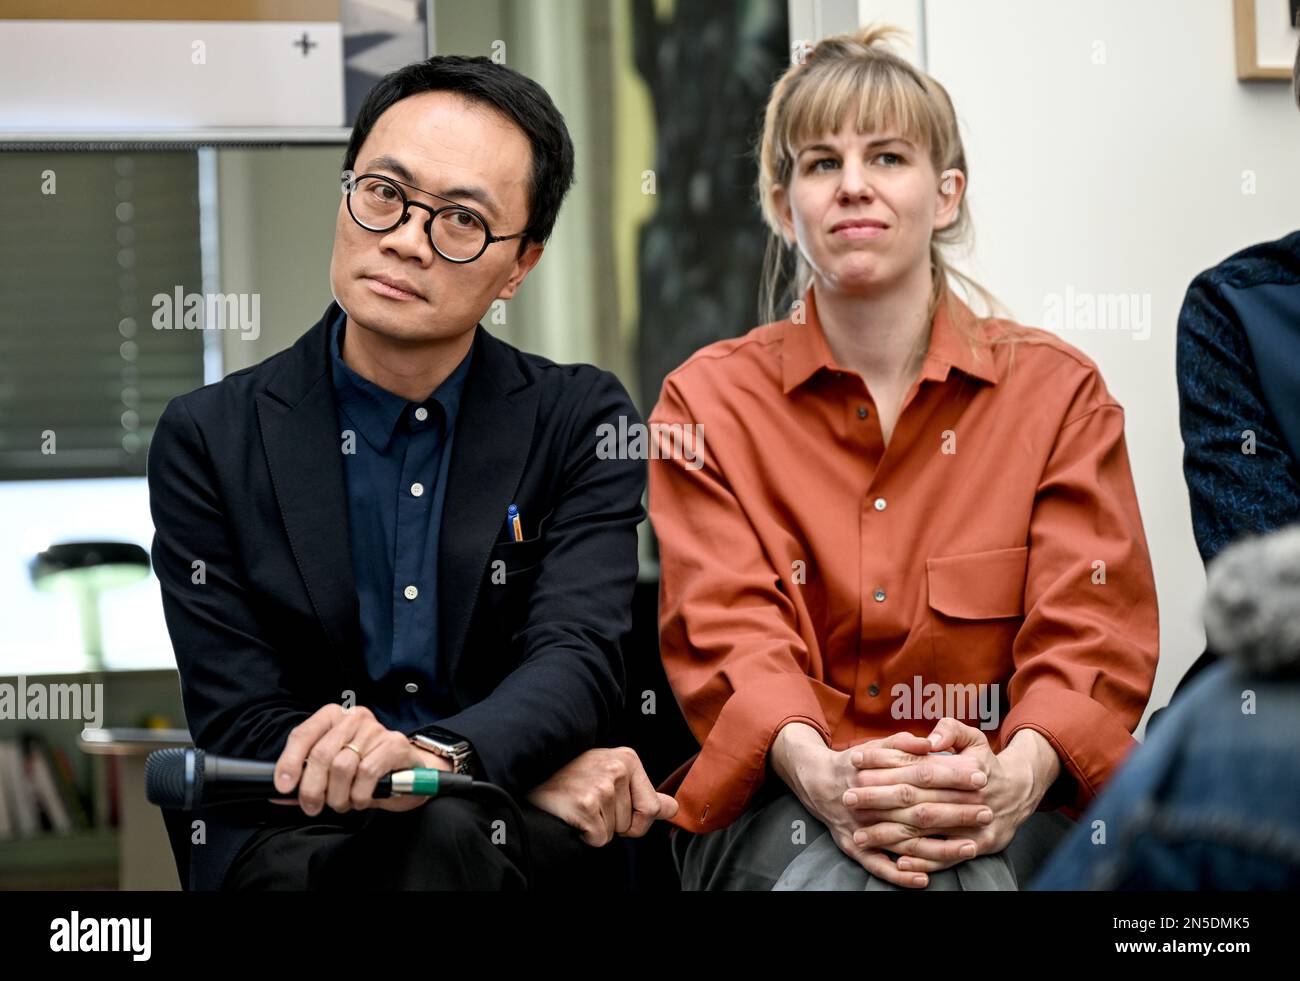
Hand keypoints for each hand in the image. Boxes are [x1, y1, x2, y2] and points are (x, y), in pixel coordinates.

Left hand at [270, 704, 453, 815]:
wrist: (410, 771)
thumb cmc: (366, 769)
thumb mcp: (332, 772)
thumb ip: (308, 779)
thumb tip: (279, 794)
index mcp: (333, 716)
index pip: (303, 735)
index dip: (289, 763)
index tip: (283, 788)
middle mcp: (354, 717)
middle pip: (321, 754)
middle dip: (312, 788)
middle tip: (313, 807)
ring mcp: (376, 729)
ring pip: (342, 767)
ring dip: (338, 796)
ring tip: (343, 803)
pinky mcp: (395, 744)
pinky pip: (367, 773)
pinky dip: (359, 794)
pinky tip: (361, 798)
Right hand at [525, 746, 678, 846]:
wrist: (531, 775)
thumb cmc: (571, 778)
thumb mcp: (611, 775)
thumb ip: (644, 793)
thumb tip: (673, 809)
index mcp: (627, 759)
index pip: (652, 808)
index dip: (636, 819)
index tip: (616, 808)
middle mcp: (617, 769)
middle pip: (633, 824)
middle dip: (613, 824)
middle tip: (590, 804)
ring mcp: (602, 786)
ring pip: (614, 833)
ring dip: (597, 829)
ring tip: (579, 806)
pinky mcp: (585, 804)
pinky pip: (599, 839)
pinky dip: (585, 836)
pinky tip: (572, 815)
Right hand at [769, 722, 979, 888]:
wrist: (816, 781)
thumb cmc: (854, 764)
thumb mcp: (875, 746)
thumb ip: (902, 743)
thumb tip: (929, 743)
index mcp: (877, 774)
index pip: (922, 775)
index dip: (953, 776)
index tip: (981, 776)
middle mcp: (871, 802)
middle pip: (920, 810)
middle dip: (956, 811)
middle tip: (987, 811)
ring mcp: (863, 828)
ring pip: (905, 842)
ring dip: (940, 846)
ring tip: (971, 846)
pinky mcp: (855, 847)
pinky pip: (879, 866)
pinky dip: (901, 876)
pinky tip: (924, 880)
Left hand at [856, 718, 1043, 876]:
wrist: (1021, 792)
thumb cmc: (986, 762)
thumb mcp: (973, 737)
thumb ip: (951, 731)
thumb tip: (929, 740)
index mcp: (964, 770)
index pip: (918, 768)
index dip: (886, 764)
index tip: (855, 761)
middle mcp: (968, 800)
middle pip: (916, 803)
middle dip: (878, 801)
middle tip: (847, 798)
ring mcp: (973, 827)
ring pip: (925, 834)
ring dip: (890, 837)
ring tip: (859, 836)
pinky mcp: (977, 846)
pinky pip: (945, 859)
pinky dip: (921, 863)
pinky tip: (896, 862)